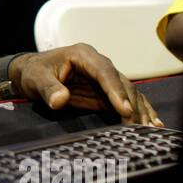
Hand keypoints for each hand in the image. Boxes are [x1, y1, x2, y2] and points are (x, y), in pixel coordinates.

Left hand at [9, 45, 162, 125]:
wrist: (31, 73)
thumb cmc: (33, 72)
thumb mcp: (36, 79)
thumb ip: (48, 89)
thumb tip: (59, 100)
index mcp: (84, 55)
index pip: (104, 72)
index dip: (116, 91)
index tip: (124, 110)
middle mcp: (98, 63)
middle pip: (121, 82)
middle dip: (131, 105)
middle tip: (138, 126)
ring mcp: (103, 77)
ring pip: (127, 92)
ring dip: (139, 109)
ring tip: (151, 128)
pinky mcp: (104, 90)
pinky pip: (124, 100)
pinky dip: (136, 111)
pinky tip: (149, 123)